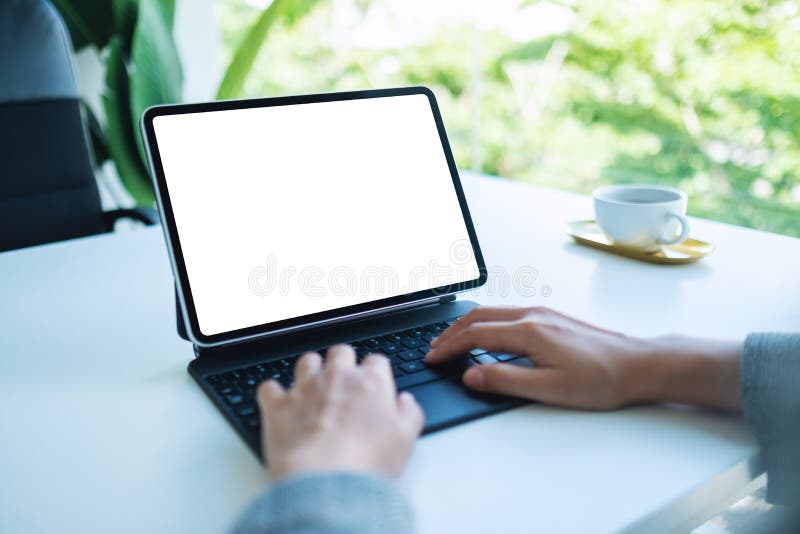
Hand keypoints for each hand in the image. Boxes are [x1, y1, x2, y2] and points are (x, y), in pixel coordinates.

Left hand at [256, 344, 424, 480]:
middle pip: (341, 353)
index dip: (375, 375)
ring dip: (310, 372)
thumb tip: (406, 403)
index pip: (376, 362)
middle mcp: (337, 377)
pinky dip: (274, 394)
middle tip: (343, 386)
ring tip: (313, 390)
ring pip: (307, 361)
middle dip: (343, 364)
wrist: (325, 481)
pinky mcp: (278, 404)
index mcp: (371, 383)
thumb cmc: (366, 464)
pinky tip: (279, 404)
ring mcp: (305, 387)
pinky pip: (270, 387)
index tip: (373, 389)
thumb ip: (409, 415)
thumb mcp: (405, 442)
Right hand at [425, 306, 741, 410]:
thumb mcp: (549, 389)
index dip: (449, 346)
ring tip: (452, 340)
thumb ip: (506, 380)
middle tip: (433, 347)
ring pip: (493, 312)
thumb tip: (471, 374)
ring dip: (468, 325)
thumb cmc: (600, 379)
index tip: (432, 357)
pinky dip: (486, 322)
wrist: (638, 364)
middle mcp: (533, 315)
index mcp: (529, 331)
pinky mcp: (552, 317)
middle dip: (452, 332)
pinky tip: (486, 333)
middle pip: (479, 317)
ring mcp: (543, 313)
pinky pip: (507, 313)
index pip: (475, 335)